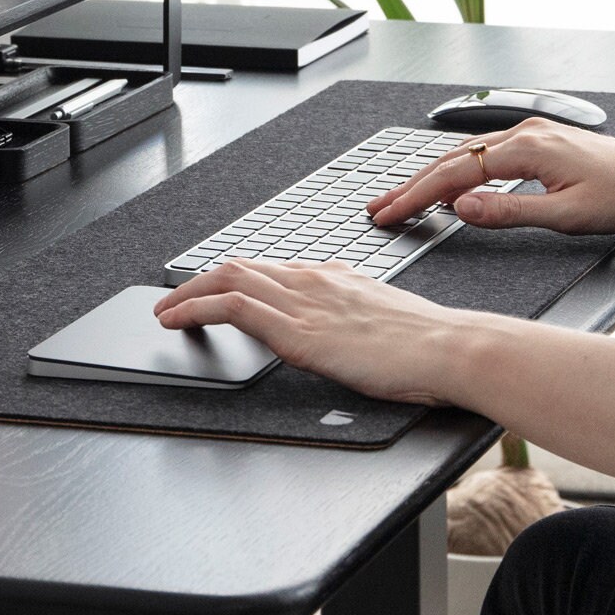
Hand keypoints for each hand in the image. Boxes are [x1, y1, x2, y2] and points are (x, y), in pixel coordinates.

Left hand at [152, 259, 479, 403]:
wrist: (449, 348)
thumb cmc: (431, 345)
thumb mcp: (386, 322)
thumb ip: (357, 321)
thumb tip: (347, 335)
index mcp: (337, 277)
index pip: (272, 269)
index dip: (236, 277)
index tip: (215, 289)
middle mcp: (315, 280)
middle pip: (242, 266)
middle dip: (200, 281)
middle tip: (174, 298)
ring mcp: (304, 301)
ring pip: (228, 278)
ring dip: (188, 293)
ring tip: (165, 311)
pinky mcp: (297, 329)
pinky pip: (232, 307)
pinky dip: (196, 308)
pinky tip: (177, 320)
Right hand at [366, 120, 614, 234]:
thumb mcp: (565, 216)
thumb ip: (509, 211)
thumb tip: (462, 208)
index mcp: (527, 148)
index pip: (454, 173)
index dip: (417, 195)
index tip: (389, 213)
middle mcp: (525, 133)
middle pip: (452, 159)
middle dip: (412, 185)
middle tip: (380, 207)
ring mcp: (532, 135)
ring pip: (467, 155)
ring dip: (433, 178)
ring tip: (404, 199)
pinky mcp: (541, 143)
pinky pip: (486, 153)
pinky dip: (460, 171)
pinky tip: (452, 184)